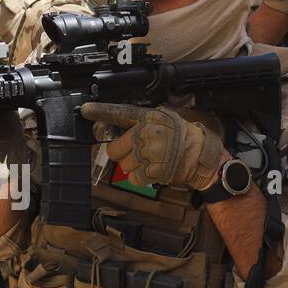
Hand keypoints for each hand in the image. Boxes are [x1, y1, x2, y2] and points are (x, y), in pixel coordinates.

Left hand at [80, 102, 225, 190]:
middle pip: (114, 148)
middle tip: (137, 153)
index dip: (101, 111)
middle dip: (122, 153)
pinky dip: (141, 178)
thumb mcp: (166, 120)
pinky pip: (134, 178)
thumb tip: (121, 127)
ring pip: (123, 165)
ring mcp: (149, 153)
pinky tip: (154, 171)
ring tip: (151, 161)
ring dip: (134, 167)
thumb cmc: (184, 138)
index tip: (85, 110)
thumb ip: (143, 122)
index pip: (120, 112)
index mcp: (149, 118)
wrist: (202, 157)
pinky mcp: (152, 171)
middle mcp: (146, 133)